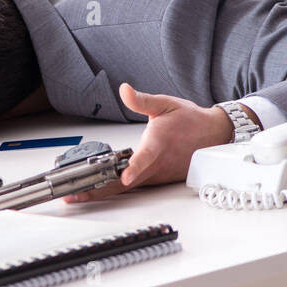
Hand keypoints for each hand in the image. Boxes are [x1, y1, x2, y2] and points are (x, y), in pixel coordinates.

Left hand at [65, 83, 234, 202]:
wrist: (213, 135)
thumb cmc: (189, 120)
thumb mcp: (164, 104)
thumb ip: (141, 100)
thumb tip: (124, 90)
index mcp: (158, 143)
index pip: (144, 157)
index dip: (134, 168)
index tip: (125, 176)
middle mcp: (157, 164)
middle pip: (124, 182)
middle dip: (98, 189)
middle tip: (73, 194)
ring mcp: (157, 175)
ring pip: (126, 188)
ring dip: (100, 193)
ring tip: (74, 196)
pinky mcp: (156, 180)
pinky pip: (133, 187)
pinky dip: (112, 191)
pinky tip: (93, 192)